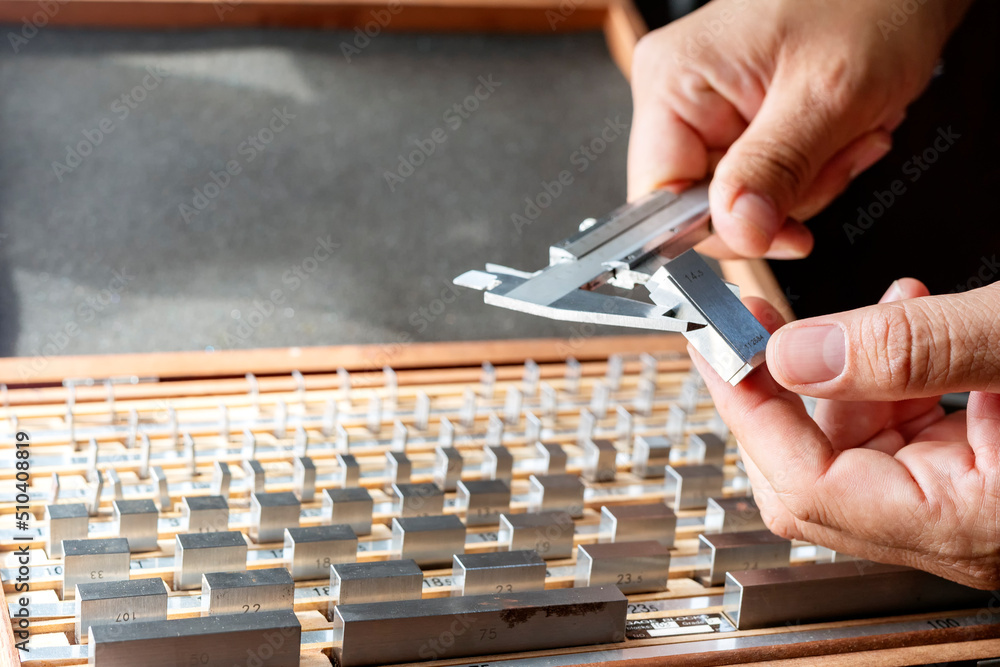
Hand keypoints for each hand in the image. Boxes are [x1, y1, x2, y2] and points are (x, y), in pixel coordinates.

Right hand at [628, 0, 972, 258]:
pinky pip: (767, 178)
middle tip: (834, 152)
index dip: (720, 228)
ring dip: (812, 180)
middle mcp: (681, 94)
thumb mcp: (826, 96)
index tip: (779, 228)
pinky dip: (815, 167)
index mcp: (673, 82)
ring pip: (745, 198)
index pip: (661, 198)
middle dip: (785, 195)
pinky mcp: (743, 117)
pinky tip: (842, 131)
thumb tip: (738, 234)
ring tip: (848, 132)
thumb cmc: (872, 1)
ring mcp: (712, 106)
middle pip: (709, 203)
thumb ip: (775, 172)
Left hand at [691, 278, 999, 588]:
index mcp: (963, 523)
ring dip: (839, 368)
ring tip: (863, 307)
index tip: (714, 349)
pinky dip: (884, 372)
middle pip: (809, 474)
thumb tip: (796, 355)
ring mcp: (958, 498)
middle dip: (776, 389)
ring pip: (848, 443)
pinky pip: (894, 426)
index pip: (806, 485)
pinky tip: (904, 319)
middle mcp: (954, 527)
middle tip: (752, 323)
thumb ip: (912, 352)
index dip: (748, 412)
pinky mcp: (969, 467)